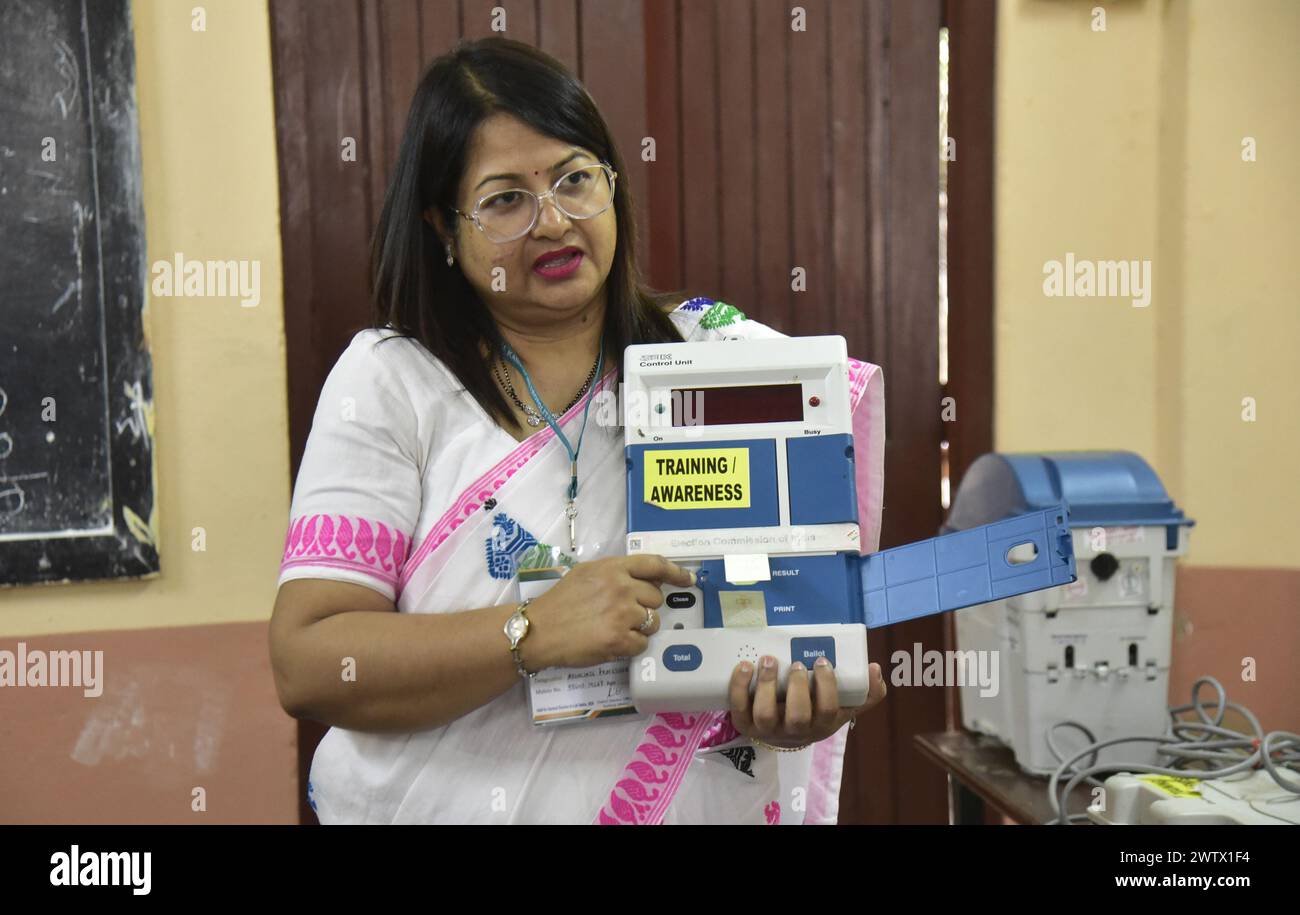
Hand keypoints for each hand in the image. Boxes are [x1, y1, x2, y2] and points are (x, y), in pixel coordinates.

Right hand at [522, 554, 691, 669]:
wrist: (538, 630)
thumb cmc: (559, 602)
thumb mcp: (586, 574)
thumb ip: (615, 574)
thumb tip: (644, 579)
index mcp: (613, 568)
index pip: (655, 565)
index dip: (676, 572)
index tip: (688, 579)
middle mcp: (621, 587)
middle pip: (656, 597)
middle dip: (644, 607)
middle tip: (621, 613)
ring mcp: (621, 614)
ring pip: (652, 622)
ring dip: (638, 628)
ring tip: (613, 628)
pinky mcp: (619, 640)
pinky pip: (642, 644)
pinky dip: (630, 646)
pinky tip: (611, 643)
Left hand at [729, 656, 886, 748]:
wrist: (782, 733)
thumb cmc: (815, 712)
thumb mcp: (843, 706)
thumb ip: (865, 692)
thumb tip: (875, 669)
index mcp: (820, 725)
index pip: (828, 712)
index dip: (826, 687)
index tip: (822, 661)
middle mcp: (794, 731)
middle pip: (798, 718)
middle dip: (798, 688)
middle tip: (798, 663)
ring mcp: (767, 730)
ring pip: (765, 715)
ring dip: (766, 686)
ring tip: (769, 660)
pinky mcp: (744, 723)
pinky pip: (738, 709)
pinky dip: (738, 687)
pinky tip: (744, 666)